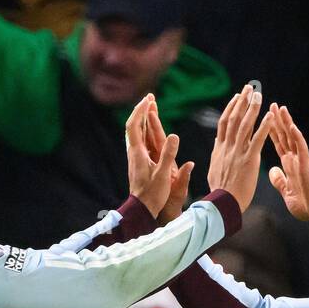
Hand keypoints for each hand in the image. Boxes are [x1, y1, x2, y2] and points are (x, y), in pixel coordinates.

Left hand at [137, 104, 193, 224]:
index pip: (134, 125)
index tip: (148, 99)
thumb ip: (168, 155)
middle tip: (151, 97)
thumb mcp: (163, 175)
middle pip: (135, 125)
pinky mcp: (138, 164)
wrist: (141, 210)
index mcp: (138, 153)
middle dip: (142, 110)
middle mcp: (134, 153)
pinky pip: (140, 142)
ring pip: (137, 133)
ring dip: (144, 119)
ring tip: (151, 108)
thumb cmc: (152, 195)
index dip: (140, 110)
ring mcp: (135, 158)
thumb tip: (174, 135)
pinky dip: (145, 131)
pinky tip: (149, 130)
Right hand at [207, 85, 274, 213]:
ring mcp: (238, 153)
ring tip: (258, 95)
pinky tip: (270, 116)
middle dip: (242, 102)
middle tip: (249, 88)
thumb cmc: (220, 191)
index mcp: (220, 149)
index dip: (231, 108)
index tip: (237, 97)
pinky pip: (257, 140)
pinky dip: (264, 127)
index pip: (224, 123)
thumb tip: (217, 142)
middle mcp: (228, 147)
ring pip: (245, 125)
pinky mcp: (249, 160)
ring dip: (252, 108)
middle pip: (234, 119)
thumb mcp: (214, 169)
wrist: (222, 204)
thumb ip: (217, 153)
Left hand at [267, 102, 308, 221]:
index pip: (278, 144)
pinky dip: (297, 138)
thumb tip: (272, 171)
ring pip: (293, 138)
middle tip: (270, 104)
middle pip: (284, 136)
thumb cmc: (304, 205)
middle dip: (277, 120)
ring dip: (287, 123)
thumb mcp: (286, 192)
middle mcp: (295, 160)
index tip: (264, 118)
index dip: (271, 131)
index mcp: (289, 165)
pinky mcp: (307, 166)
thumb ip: (279, 180)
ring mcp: (301, 161)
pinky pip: (302, 149)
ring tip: (280, 108)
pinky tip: (292, 126)